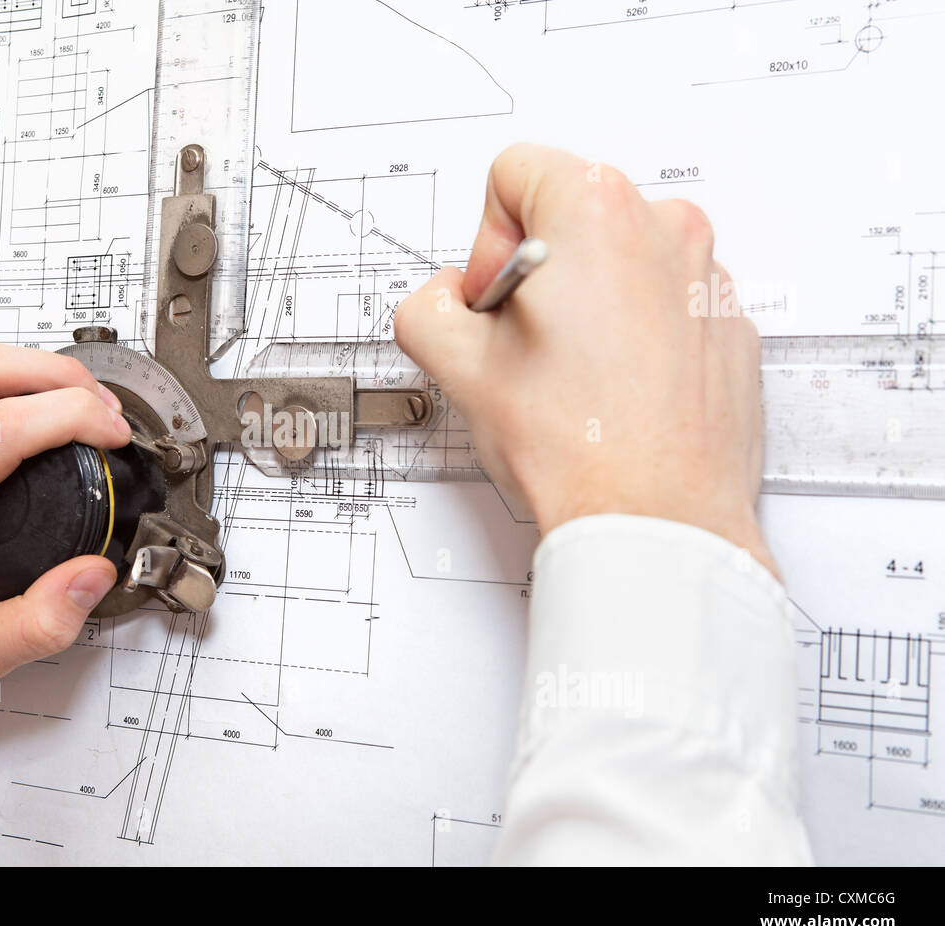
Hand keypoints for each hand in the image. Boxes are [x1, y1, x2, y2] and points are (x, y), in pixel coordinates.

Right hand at [394, 144, 776, 576]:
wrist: (656, 520)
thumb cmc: (576, 446)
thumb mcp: (457, 365)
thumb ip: (426, 306)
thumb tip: (442, 303)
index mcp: (597, 210)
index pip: (513, 175)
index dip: (484, 243)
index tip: (492, 304)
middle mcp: (666, 228)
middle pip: (571, 218)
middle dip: (536, 275)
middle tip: (523, 347)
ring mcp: (708, 279)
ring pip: (619, 264)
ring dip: (586, 307)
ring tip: (569, 380)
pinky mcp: (729, 328)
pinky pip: (664, 307)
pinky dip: (634, 338)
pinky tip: (611, 396)